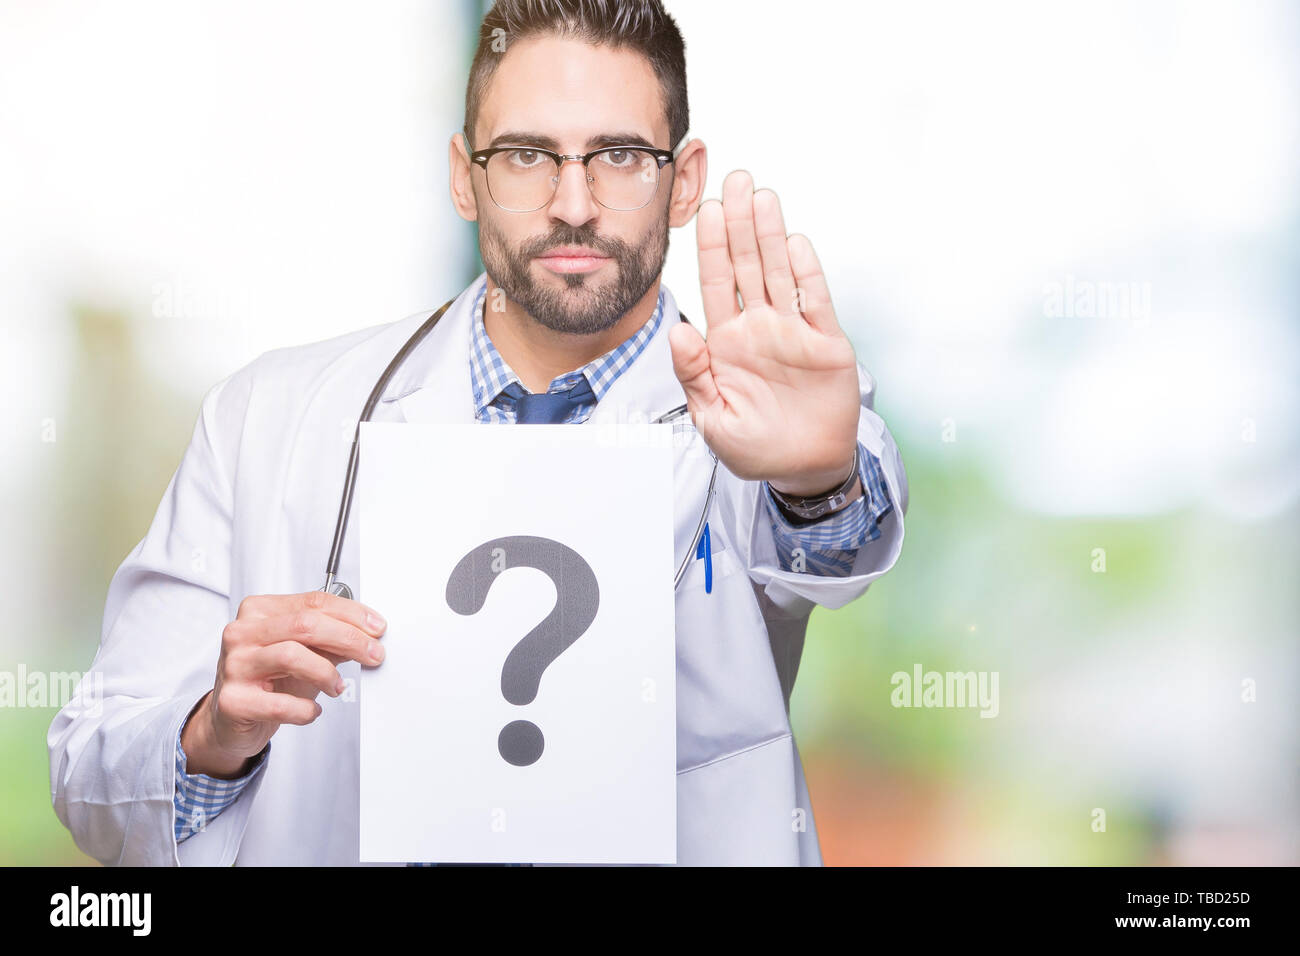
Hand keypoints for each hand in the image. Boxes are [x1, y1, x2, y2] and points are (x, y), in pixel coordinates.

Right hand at [181, 591, 387, 777]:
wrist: (231, 719)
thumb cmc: (270, 681)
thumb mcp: (303, 652)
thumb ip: (329, 639)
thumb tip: (368, 635)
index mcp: (259, 611)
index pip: (313, 602)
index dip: (352, 614)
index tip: (377, 628)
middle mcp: (242, 633)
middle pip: (306, 624)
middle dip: (349, 639)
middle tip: (373, 655)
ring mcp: (234, 665)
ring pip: (292, 655)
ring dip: (326, 673)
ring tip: (338, 686)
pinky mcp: (233, 701)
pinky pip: (280, 703)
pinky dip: (305, 709)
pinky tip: (312, 710)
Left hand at [668, 170, 860, 496]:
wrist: (803, 470)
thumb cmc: (754, 447)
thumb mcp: (712, 418)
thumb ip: (693, 374)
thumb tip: (678, 329)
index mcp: (726, 342)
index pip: (715, 282)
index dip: (711, 245)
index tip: (705, 208)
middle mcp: (758, 328)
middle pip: (746, 265)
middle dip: (740, 222)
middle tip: (736, 179)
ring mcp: (792, 332)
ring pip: (778, 272)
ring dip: (770, 234)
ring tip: (763, 196)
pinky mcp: (825, 344)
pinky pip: (814, 300)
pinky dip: (805, 272)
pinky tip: (794, 242)